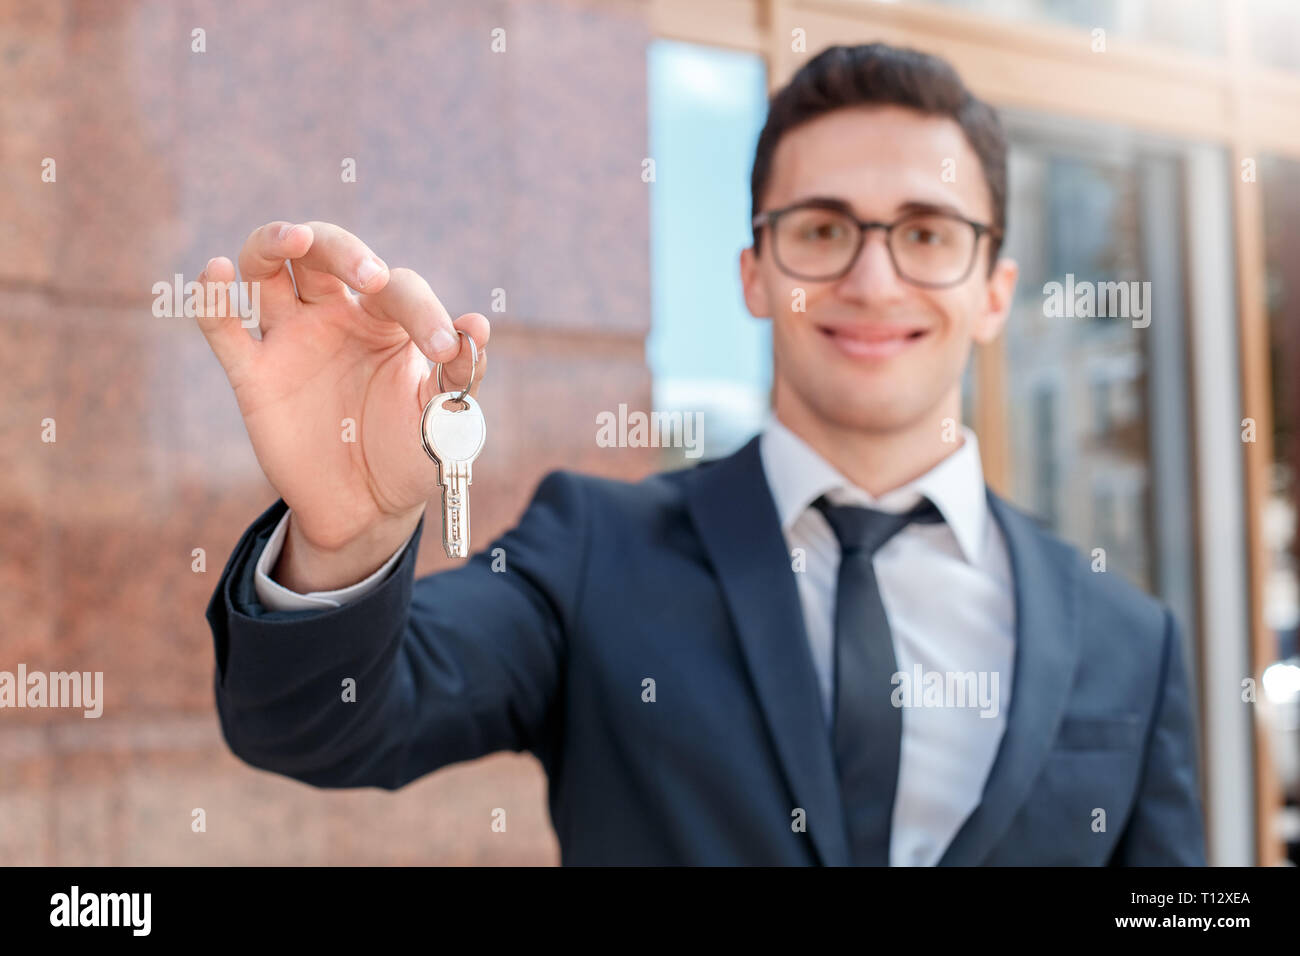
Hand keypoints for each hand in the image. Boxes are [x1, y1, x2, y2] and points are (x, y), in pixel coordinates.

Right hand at [196, 221, 488, 589]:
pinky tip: (216, 272)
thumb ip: (461, 372)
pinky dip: (212, 297)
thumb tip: (478, 325)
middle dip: (346, 251)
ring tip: (294, 238)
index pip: (400, 289)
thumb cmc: (411, 451)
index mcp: (387, 319)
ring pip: (266, 265)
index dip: (424, 312)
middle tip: (372, 277)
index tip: (443, 353)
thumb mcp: (445, 417)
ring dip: (274, 240)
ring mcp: (290, 338)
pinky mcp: (253, 374)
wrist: (370, 507)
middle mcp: (335, 315)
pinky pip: (223, 327)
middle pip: (326, 251)